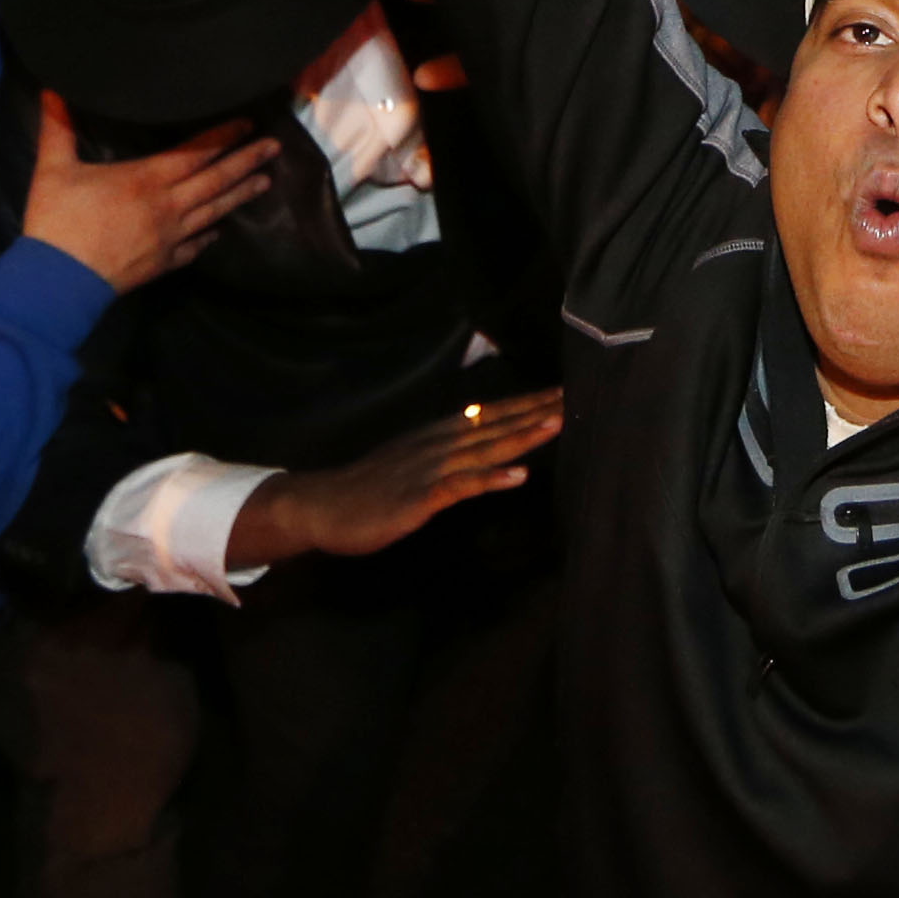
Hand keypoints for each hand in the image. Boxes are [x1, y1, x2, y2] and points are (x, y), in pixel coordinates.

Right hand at [24, 103, 275, 289]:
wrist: (58, 281)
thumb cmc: (57, 221)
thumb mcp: (53, 168)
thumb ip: (58, 128)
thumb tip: (51, 89)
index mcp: (147, 179)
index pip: (196, 152)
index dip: (224, 136)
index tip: (248, 123)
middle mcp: (168, 206)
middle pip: (216, 180)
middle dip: (247, 161)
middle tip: (275, 147)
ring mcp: (169, 238)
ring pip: (213, 213)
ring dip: (239, 196)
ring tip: (264, 183)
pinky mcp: (162, 264)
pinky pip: (194, 248)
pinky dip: (209, 237)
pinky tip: (218, 232)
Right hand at [228, 391, 567, 565]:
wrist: (320, 506)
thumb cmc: (367, 491)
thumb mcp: (412, 464)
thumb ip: (446, 454)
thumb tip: (479, 443)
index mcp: (438, 437)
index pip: (491, 414)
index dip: (529, 403)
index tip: (565, 391)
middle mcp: (438, 445)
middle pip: (496, 424)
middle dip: (538, 411)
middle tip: (578, 395)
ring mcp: (429, 469)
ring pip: (485, 449)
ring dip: (523, 435)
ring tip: (559, 423)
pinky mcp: (419, 498)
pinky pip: (461, 486)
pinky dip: (491, 479)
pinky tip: (520, 475)